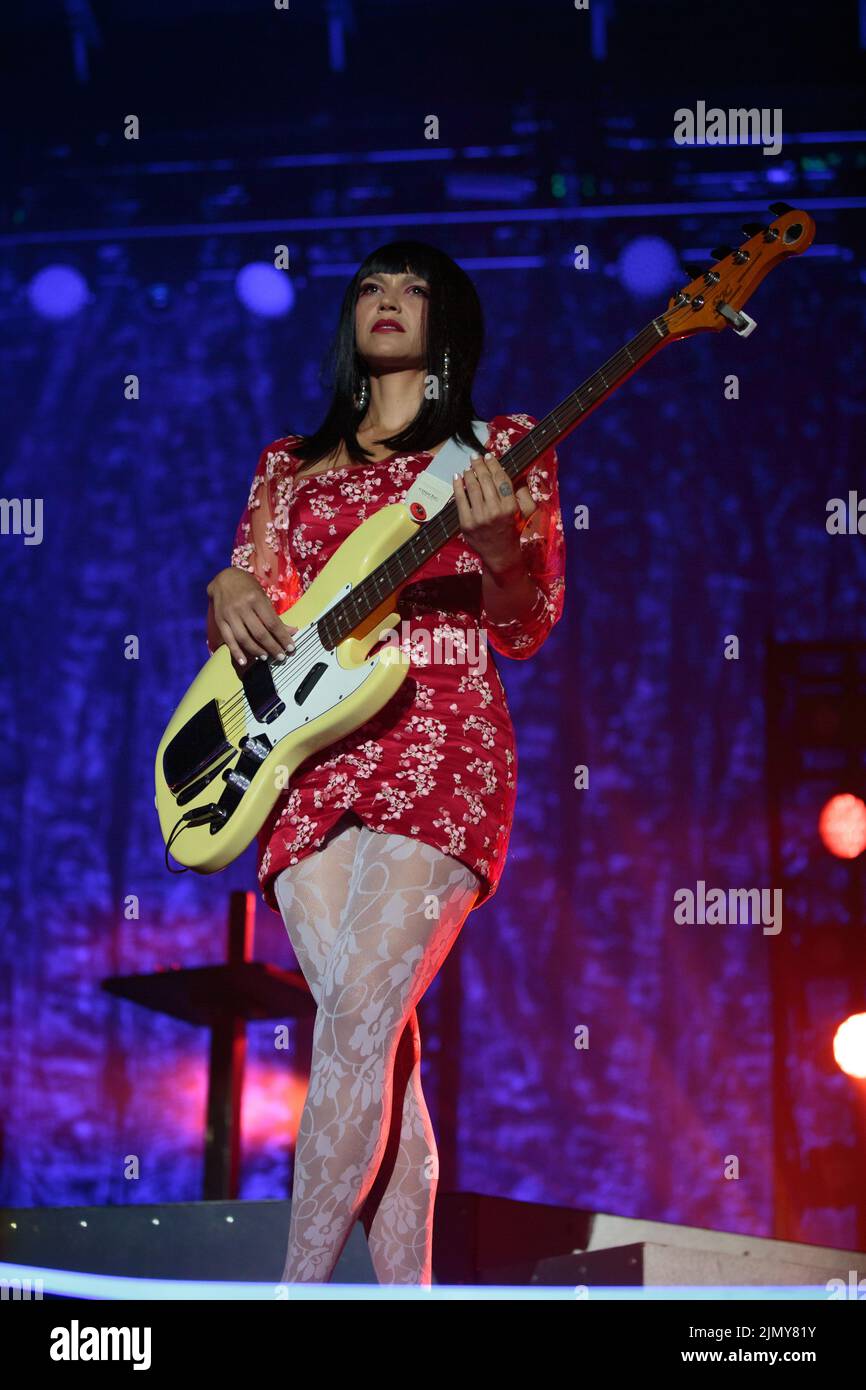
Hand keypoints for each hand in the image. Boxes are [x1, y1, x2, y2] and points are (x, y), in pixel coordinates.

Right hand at [206, 567, 296, 666]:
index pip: (272, 623)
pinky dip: (236, 652)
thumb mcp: (263, 597)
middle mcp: (242, 607)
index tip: (290, 647)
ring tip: (266, 657)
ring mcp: (230, 615)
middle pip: (260, 633)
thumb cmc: (248, 588)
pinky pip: (228, 639)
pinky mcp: (220, 621)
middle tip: (281, 656)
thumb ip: (276, 616)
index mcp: (256, 599)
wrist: (224, 578)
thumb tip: (293, 631)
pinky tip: (244, 661)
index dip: (282, 637)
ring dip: (256, 650)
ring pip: (244, 638)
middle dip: (272, 647)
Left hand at [452, 453, 536, 575]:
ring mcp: (479, 518)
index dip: (494, 464)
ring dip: (469, 473)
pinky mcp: (466, 524)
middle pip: (485, 480)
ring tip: (468, 467)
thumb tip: (520, 472)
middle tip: (475, 456)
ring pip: (472, 488)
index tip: (489, 455)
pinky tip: (457, 477)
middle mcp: (495, 511)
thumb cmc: (513, 529)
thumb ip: (523, 492)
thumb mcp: (525, 512)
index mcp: (511, 507)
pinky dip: (457, 486)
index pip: (501, 479)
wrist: (500, 553)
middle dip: (479, 465)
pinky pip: (460, 500)